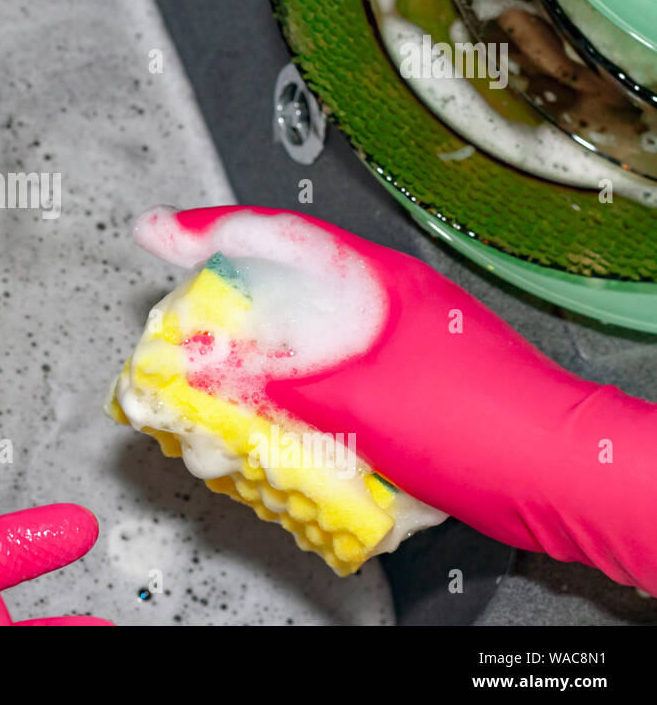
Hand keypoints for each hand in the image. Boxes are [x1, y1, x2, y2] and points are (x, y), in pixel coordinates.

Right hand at [147, 205, 656, 592]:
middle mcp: (378, 304)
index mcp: (373, 281)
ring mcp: (387, 346)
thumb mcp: (360, 398)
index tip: (154, 231)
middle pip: (280, 287)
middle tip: (173, 327)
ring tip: (209, 388)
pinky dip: (284, 401)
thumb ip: (282, 379)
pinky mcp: (393, 390)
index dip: (208, 229)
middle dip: (221, 307)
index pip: (278, 236)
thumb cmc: (474, 420)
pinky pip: (319, 382)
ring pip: (297, 341)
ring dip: (251, 365)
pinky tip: (265, 428)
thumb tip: (214, 368)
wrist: (550, 474)